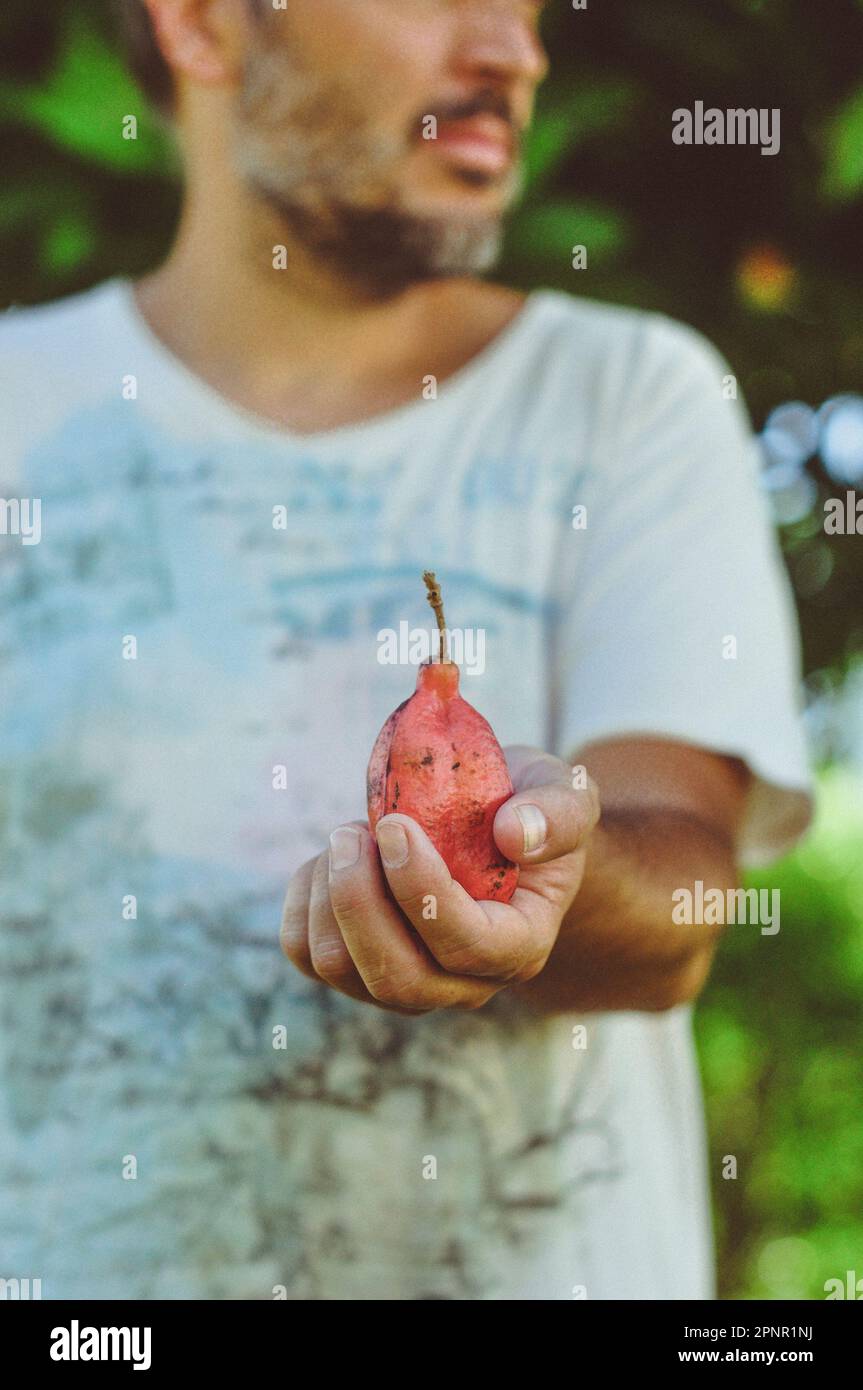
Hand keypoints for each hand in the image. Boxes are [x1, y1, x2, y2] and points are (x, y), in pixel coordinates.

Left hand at [280, 746, 599, 1014]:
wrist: (495, 830)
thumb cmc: (530, 812)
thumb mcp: (566, 796)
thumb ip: (558, 814)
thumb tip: (513, 833)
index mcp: (520, 946)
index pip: (468, 946)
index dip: (423, 891)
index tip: (395, 825)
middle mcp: (462, 984)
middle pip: (396, 978)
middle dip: (360, 902)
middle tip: (352, 831)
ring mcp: (405, 983)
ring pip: (341, 968)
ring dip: (330, 893)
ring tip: (349, 835)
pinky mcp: (355, 969)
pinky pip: (306, 953)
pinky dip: (304, 898)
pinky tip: (330, 858)